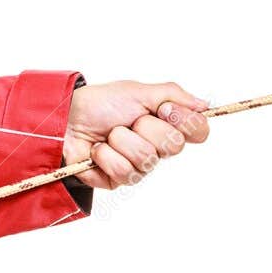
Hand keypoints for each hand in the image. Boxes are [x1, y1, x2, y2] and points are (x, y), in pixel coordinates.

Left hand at [63, 80, 211, 189]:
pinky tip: (96, 150)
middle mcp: (157, 148)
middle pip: (173, 146)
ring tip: (108, 134)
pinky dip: (106, 156)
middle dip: (146, 127)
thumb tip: (205, 105)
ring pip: (146, 159)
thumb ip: (174, 95)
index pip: (198, 132)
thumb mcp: (139, 91)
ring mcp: (138, 167)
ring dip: (122, 140)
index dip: (185, 121)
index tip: (163, 109)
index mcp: (167, 125)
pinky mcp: (116, 181)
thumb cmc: (101, 104)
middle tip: (128, 120)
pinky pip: (123, 172)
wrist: (66, 118)